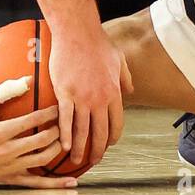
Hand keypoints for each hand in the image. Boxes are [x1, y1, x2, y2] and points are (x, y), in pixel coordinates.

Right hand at [0, 78, 75, 187]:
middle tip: (65, 121)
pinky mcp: (11, 179)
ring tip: (64, 138)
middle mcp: (4, 152)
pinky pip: (36, 184)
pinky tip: (72, 182)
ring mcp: (9, 168)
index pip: (31, 121)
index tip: (60, 106)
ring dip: (57, 148)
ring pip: (42, 159)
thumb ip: (2, 90)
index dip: (49, 113)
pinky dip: (55, 184)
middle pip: (41, 141)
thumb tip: (29, 80)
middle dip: (58, 130)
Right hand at [50, 27, 131, 166]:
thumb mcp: (119, 60)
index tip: (108, 145)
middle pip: (100, 132)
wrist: (78, 33)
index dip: (113, 138)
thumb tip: (131, 90)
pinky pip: (65, 119)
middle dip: (98, 149)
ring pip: (82, 130)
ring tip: (77, 159)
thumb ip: (126, 78)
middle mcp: (100, 99)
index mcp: (114, 92)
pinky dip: (64, 134)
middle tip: (94, 160)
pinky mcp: (65, 94)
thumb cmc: (98, 44)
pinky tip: (62, 146)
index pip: (116, 123)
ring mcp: (82, 98)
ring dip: (80, 147)